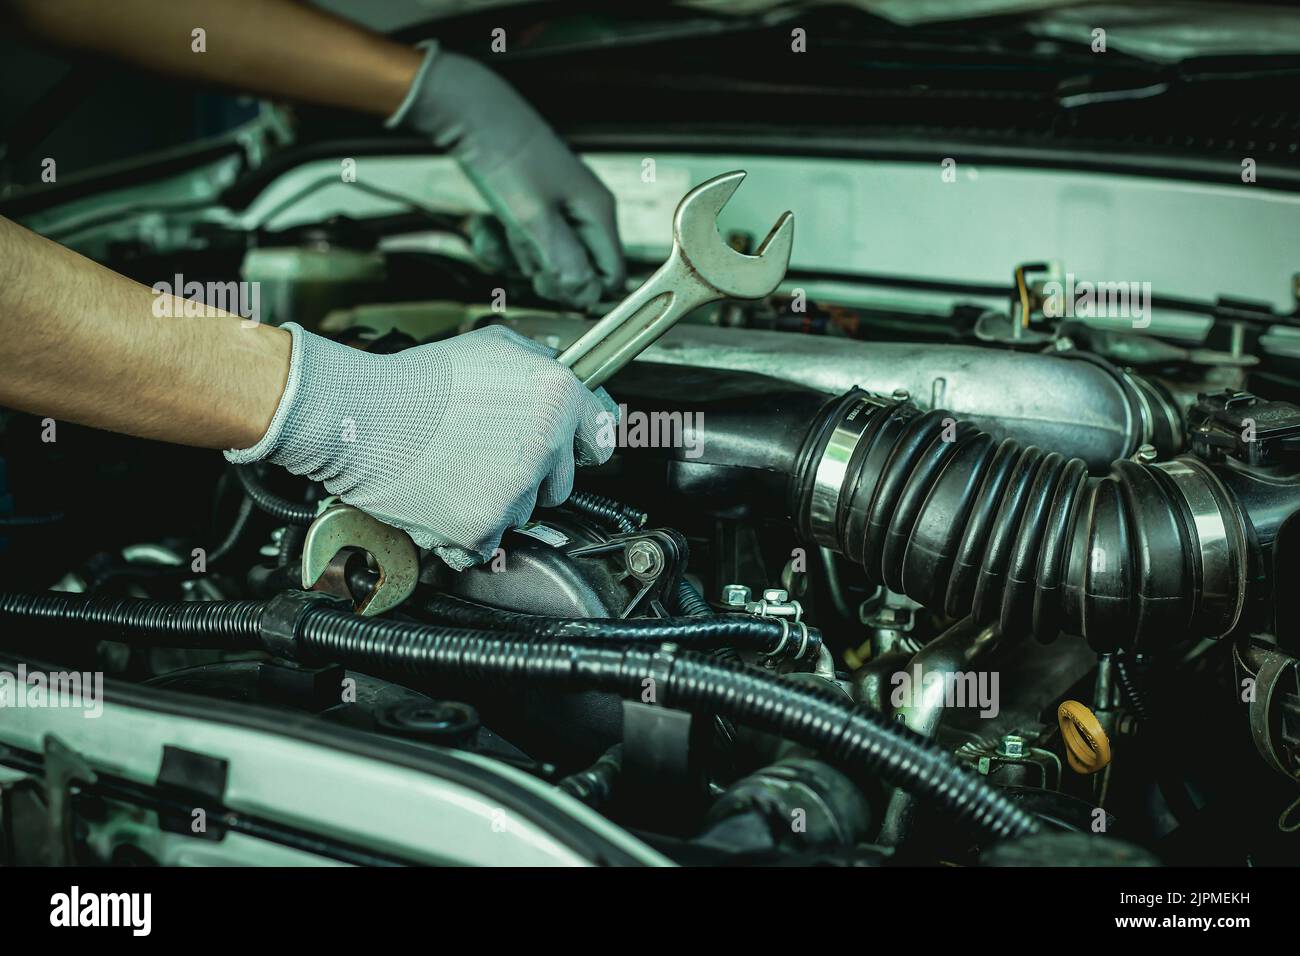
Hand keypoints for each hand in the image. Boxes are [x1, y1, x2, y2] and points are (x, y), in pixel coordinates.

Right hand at [226, 325, 616, 569]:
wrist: (359, 418)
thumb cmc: (417, 382)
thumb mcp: (493, 345)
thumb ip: (541, 363)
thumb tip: (565, 378)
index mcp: (556, 395)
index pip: (604, 435)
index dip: (584, 441)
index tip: (573, 447)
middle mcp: (545, 445)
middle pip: (563, 482)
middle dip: (534, 473)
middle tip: (489, 453)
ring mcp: (516, 491)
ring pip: (526, 511)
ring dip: (500, 499)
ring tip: (458, 466)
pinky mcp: (485, 527)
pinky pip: (493, 538)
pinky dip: (472, 526)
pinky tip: (447, 493)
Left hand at [390, 43, 624, 309]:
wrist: (469, 113)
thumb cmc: (505, 156)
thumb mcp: (532, 217)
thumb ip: (563, 260)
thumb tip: (586, 293)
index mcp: (597, 212)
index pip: (611, 276)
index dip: (581, 290)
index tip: (546, 281)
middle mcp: (585, 212)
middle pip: (576, 273)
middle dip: (541, 271)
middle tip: (519, 248)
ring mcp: (560, 209)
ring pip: (545, 261)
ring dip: (515, 256)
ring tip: (497, 228)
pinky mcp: (535, 208)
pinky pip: (525, 244)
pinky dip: (503, 243)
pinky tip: (487, 225)